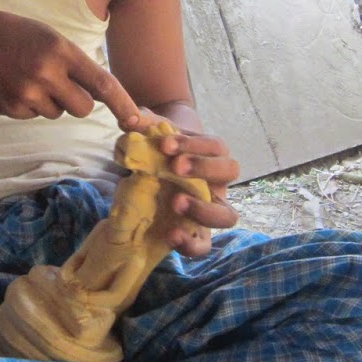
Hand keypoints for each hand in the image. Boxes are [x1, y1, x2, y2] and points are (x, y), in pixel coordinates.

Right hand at [0, 10, 139, 125]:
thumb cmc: (9, 34)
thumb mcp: (46, 36)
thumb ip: (71, 61)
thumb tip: (97, 92)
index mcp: (61, 50)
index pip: (102, 84)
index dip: (123, 105)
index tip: (137, 121)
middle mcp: (47, 73)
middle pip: (83, 109)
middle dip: (76, 102)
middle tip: (57, 84)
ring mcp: (27, 93)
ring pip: (57, 114)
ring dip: (48, 102)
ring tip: (26, 78)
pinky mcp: (10, 108)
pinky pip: (32, 116)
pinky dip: (26, 106)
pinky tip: (10, 84)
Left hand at [133, 109, 238, 257]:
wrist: (156, 173)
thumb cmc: (160, 151)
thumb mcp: (153, 134)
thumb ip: (144, 123)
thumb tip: (131, 117)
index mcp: (213, 154)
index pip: (215, 146)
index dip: (193, 144)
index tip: (165, 144)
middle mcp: (218, 182)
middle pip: (230, 172)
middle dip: (203, 168)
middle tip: (175, 168)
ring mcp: (211, 210)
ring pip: (227, 215)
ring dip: (204, 210)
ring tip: (176, 202)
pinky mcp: (196, 233)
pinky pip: (203, 244)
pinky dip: (191, 243)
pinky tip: (171, 235)